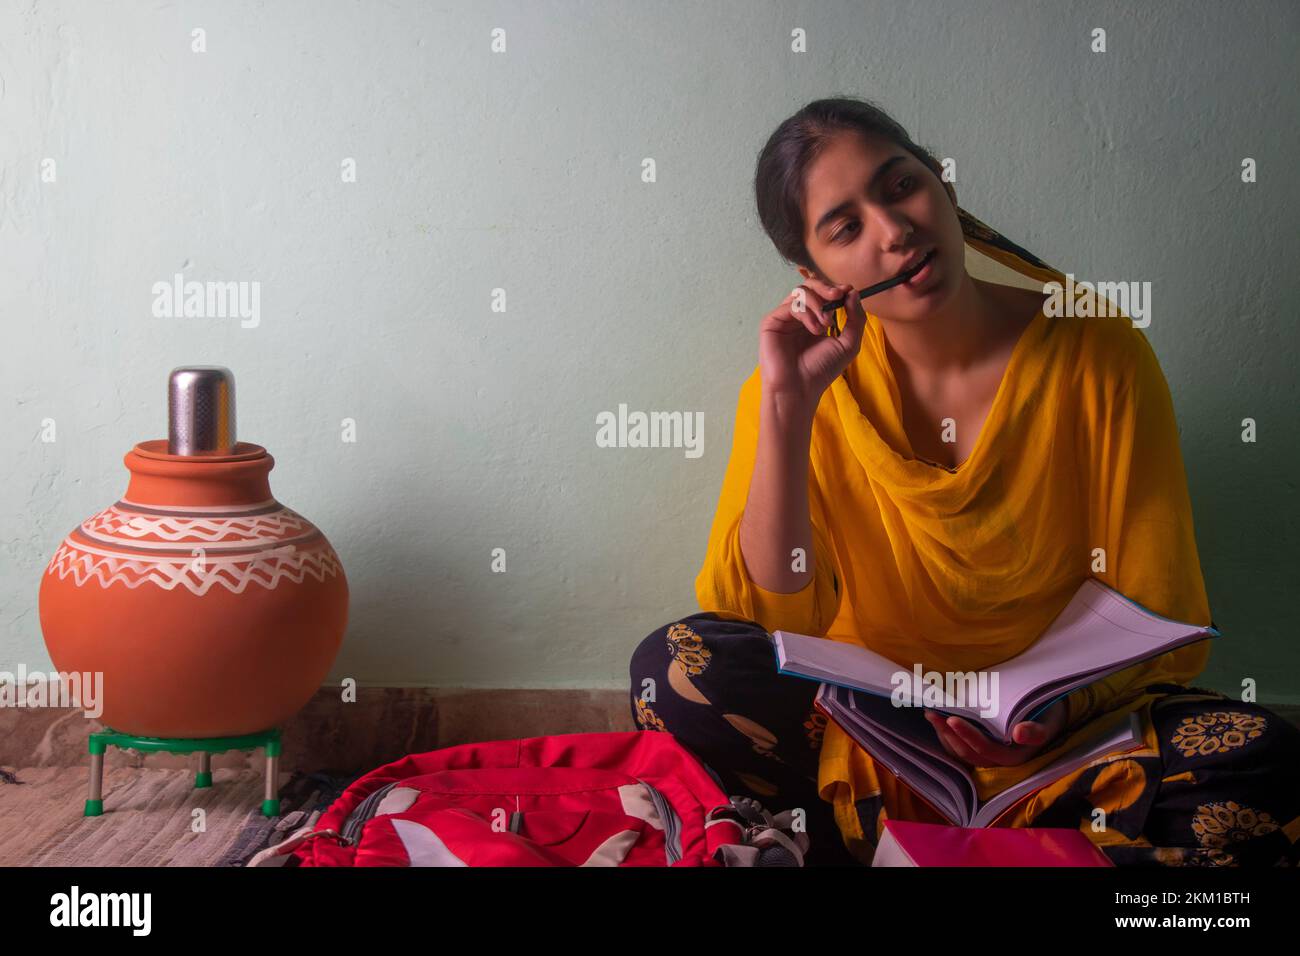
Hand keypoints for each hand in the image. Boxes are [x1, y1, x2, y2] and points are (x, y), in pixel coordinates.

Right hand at [757, 274, 868, 407]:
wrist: (800, 389)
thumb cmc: (821, 370)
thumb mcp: (848, 344)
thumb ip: (855, 319)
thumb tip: (853, 292)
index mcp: (814, 319)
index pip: (822, 293)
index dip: (835, 289)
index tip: (848, 291)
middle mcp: (798, 316)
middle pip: (809, 285)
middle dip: (826, 287)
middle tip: (837, 295)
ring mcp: (784, 318)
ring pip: (800, 292)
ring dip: (818, 303)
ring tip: (826, 324)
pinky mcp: (772, 322)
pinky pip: (791, 305)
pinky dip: (806, 313)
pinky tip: (814, 329)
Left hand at [923, 699, 1068, 767]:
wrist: (1049, 721)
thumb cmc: (1047, 719)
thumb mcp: (1047, 724)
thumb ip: (1035, 732)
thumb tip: (1018, 733)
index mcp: (1012, 757)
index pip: (985, 748)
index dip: (967, 735)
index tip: (952, 719)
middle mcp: (997, 761)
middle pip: (966, 752)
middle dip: (947, 733)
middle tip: (932, 712)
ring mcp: (988, 757)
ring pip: (960, 752)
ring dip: (943, 735)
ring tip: (931, 714)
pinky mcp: (981, 750)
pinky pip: (960, 749)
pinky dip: (947, 736)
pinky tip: (939, 722)